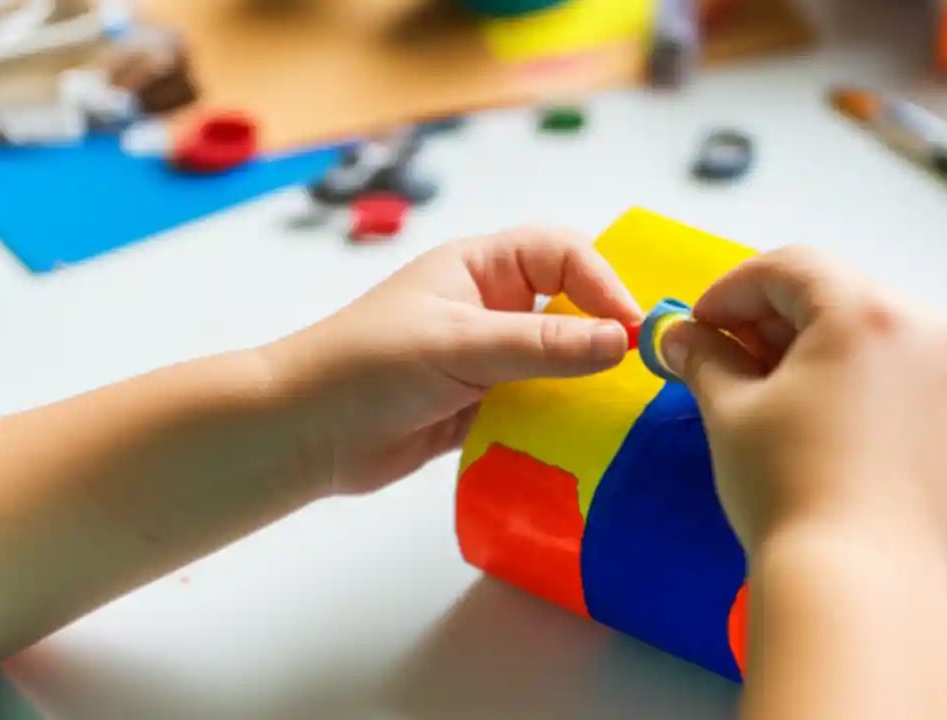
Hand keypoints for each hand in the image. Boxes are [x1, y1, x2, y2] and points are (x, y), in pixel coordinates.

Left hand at [263, 228, 641, 496]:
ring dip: (588, 380)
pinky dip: (563, 419)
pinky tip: (587, 439)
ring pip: (560, 359)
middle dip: (607, 330)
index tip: (632, 328)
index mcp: (481, 267)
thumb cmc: (366, 366)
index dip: (604, 282)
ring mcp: (489, 358)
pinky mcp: (484, 406)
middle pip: (572, 304)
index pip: (564, 254)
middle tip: (645, 367)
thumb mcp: (461, 345)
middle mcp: (491, 306)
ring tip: (626, 408)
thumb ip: (543, 344)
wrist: (302, 435)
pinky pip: (540, 405)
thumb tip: (623, 341)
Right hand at [660, 246, 946, 570]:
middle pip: (839, 297)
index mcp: (866, 310)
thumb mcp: (731, 413)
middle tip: (730, 361)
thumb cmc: (788, 485)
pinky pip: (906, 384)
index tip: (700, 326)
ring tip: (777, 398)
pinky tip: (828, 433)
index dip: (733, 290)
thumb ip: (706, 360)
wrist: (861, 584)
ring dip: (821, 352)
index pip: (790, 269)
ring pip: (877, 339)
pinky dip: (863, 389)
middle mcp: (925, 330)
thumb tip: (683, 337)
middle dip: (776, 321)